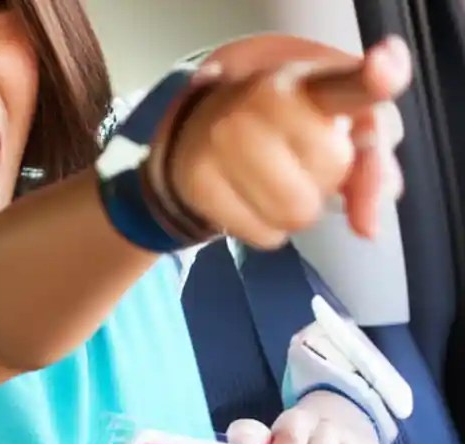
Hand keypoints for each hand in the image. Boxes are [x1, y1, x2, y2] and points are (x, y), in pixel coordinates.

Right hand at [166, 35, 412, 247]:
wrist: (204, 123)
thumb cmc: (291, 126)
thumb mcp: (346, 130)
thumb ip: (372, 168)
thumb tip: (366, 228)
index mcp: (311, 81)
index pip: (348, 84)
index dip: (375, 79)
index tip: (384, 71)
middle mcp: (262, 99)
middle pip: (331, 171)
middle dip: (326, 178)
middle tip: (300, 159)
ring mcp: (222, 138)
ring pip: (296, 213)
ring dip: (297, 211)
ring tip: (277, 181)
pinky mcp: (197, 178)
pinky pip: (262, 235)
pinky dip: (266, 228)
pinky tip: (251, 198)